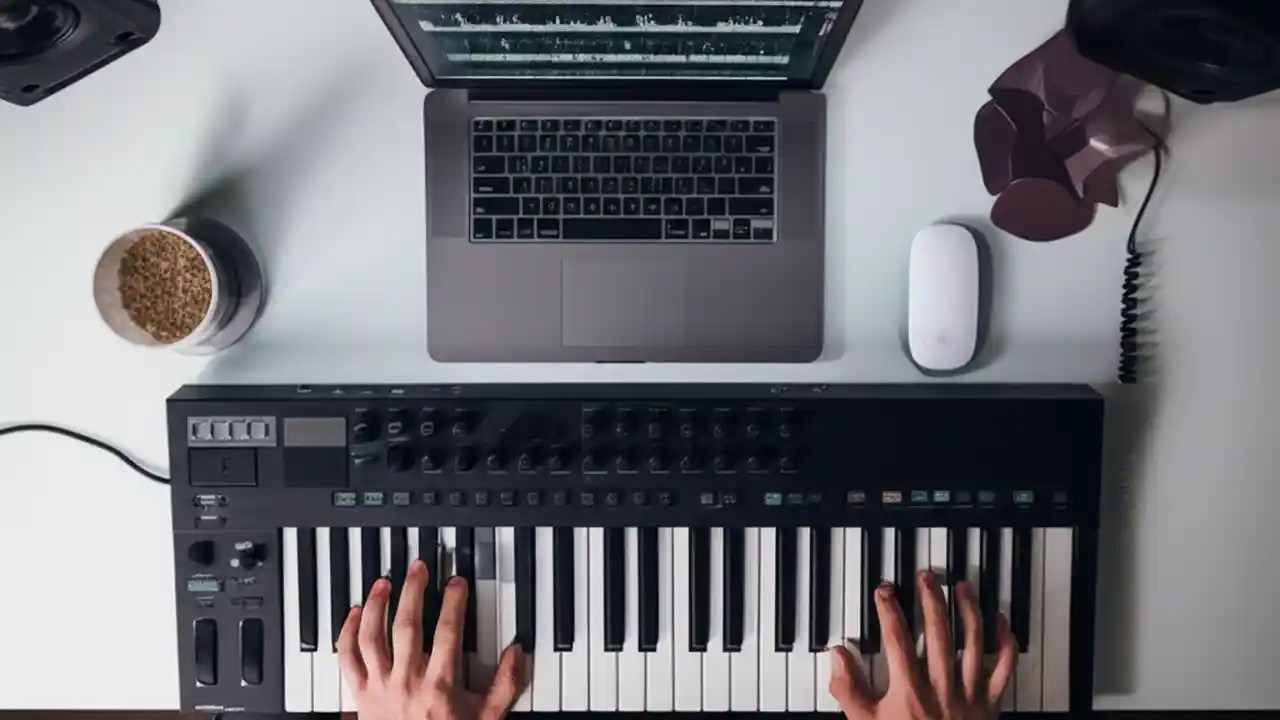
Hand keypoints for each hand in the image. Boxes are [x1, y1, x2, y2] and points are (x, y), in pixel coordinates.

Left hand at [338, 560, 527, 719]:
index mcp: (439, 686)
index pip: (447, 631)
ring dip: (377, 605)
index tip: (456, 583)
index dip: (453, 601)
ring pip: (371, 636)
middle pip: (406, 625)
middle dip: (413, 590)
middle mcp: (406, 682)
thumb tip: (517, 652)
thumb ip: (506, 684)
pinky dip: (347, 632)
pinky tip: (355, 613)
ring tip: (385, 582)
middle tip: (418, 568)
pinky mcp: (359, 695)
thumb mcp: (488, 718)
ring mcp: (380, 688)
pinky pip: (347, 658)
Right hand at [828, 570, 1015, 719]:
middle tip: (926, 576)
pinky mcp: (991, 704)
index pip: (897, 638)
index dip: (889, 610)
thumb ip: (848, 690)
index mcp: (909, 692)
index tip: (884, 591)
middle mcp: (942, 688)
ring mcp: (970, 695)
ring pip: (973, 641)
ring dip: (969, 609)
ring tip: (962, 587)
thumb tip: (837, 655)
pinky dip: (1005, 641)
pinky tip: (1000, 621)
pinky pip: (1003, 668)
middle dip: (931, 597)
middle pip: (938, 631)